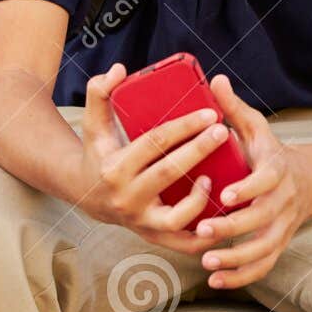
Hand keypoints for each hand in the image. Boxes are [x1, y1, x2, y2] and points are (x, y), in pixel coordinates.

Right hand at [76, 63, 226, 253]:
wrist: (87, 196)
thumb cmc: (99, 154)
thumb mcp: (95, 124)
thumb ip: (101, 93)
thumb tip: (120, 69)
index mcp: (114, 167)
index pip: (154, 143)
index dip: (184, 126)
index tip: (211, 112)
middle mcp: (125, 197)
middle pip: (167, 174)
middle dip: (198, 151)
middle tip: (224, 131)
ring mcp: (139, 220)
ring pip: (174, 218)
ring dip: (198, 201)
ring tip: (214, 177)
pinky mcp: (151, 236)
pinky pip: (180, 242)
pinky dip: (201, 234)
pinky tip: (219, 212)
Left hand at [190, 74, 311, 289]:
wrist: (310, 180)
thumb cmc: (272, 153)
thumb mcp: (258, 128)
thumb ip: (235, 109)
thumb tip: (215, 80)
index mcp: (277, 170)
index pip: (266, 181)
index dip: (248, 189)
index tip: (224, 194)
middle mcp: (283, 201)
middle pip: (263, 219)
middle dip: (233, 227)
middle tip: (203, 230)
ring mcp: (282, 225)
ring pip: (264, 248)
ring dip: (236, 258)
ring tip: (208, 261)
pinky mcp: (279, 244)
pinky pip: (264, 265)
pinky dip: (242, 277)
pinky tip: (216, 279)